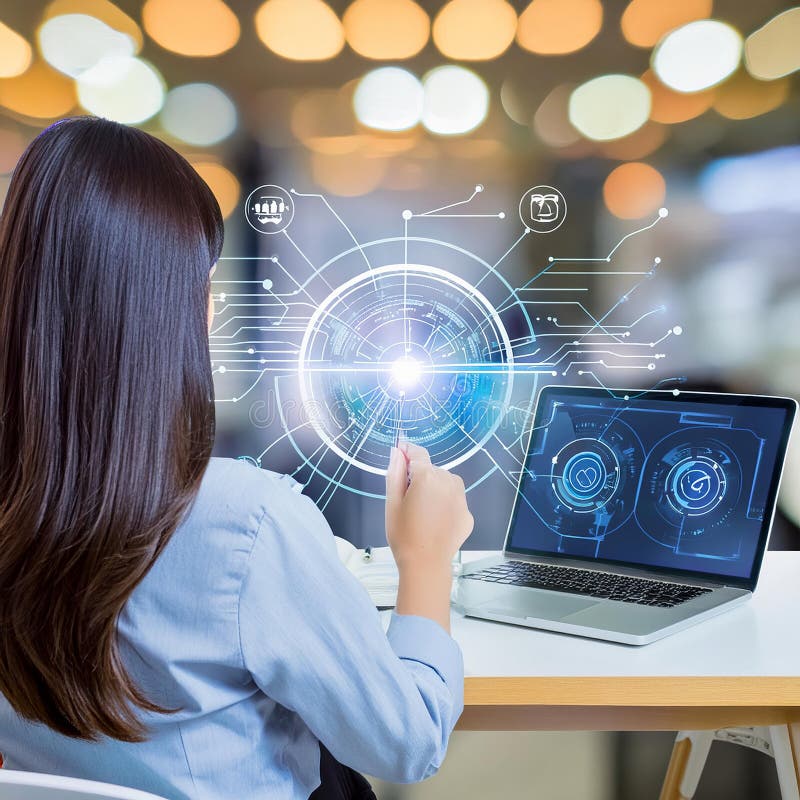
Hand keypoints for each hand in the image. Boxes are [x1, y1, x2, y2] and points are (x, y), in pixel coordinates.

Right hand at [385, 443, 472, 630]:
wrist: (426, 565)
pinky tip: (436, 522)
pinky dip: (446, 504)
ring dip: (435, 488)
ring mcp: (461, 498)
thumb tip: (397, 452)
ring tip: (423, 511)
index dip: (407, 451)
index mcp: (426, 477)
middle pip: (432, 469)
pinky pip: (454, 500)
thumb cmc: (404, 534)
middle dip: (420, 477)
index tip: (400, 455)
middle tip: (408, 500)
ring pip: (446, 483)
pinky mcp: (467, 513)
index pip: (418, 453)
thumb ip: (395, 472)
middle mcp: (448, 482)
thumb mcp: (392, 502)